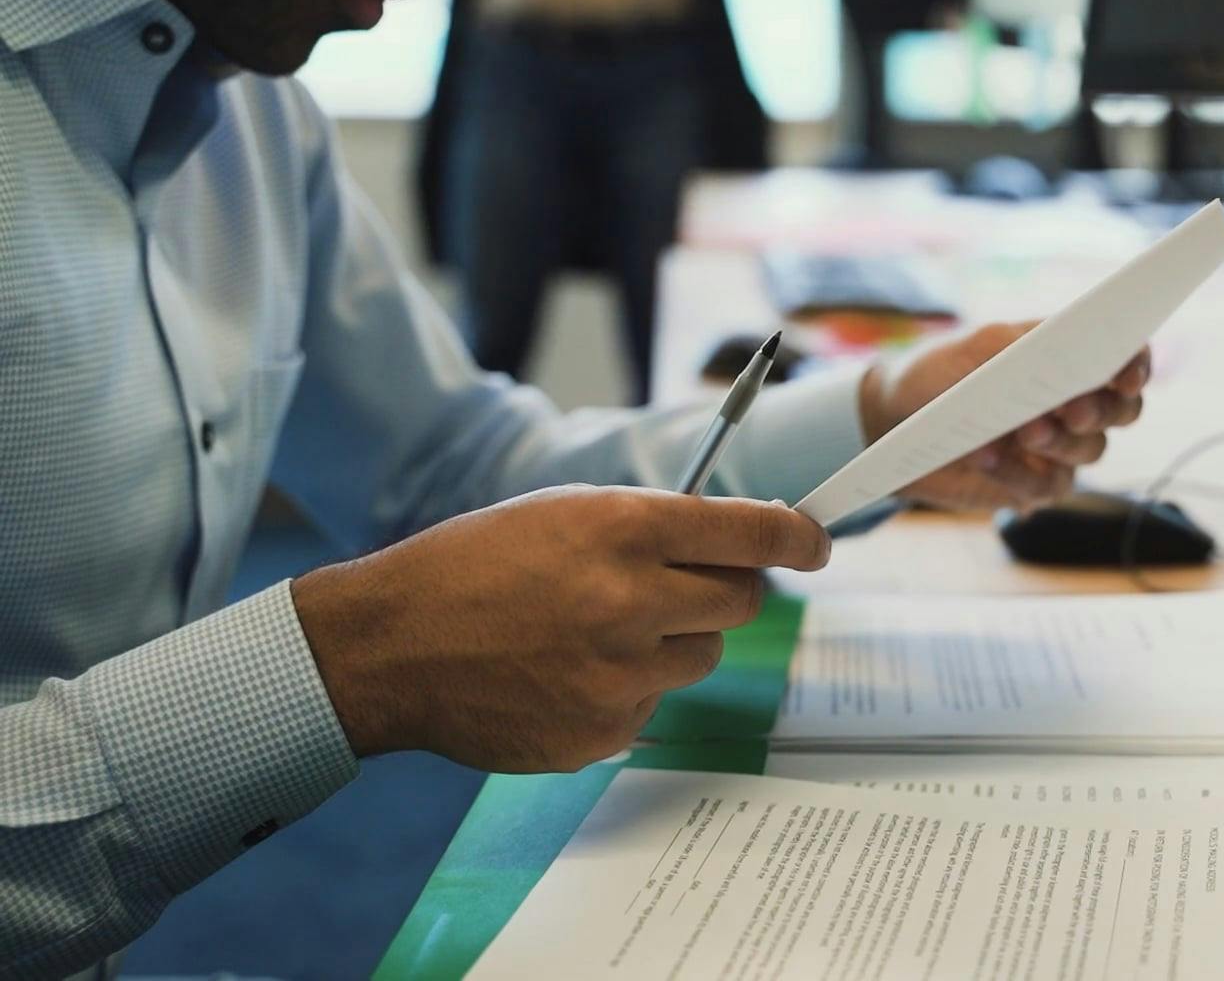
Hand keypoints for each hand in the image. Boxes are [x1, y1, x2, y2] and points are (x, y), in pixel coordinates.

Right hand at [290, 485, 829, 772]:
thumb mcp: (565, 510)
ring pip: (701, 655)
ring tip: (595, 631)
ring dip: (671, 642)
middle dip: (725, 589)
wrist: (391, 646)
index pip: (753, 531)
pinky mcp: (604, 731)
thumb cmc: (476, 565)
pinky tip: (565, 673)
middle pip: (743, 600)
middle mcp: (632, 600)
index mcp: (626, 529)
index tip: (815, 542)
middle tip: (683, 587)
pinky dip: (626, 690)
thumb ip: (653, 524)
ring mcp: (620, 674)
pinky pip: (653, 705)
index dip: (797, 536)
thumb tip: (737, 538)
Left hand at [858, 321, 1149, 511]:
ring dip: (1060, 441)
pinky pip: (1049, 487)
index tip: (1127, 376)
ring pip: (1091, 450)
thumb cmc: (938, 372)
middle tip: (1071, 409)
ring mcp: (1057, 449)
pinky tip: (986, 455)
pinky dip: (1018, 472)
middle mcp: (1072, 404)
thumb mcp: (975, 346)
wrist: (891, 421)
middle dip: (1102, 409)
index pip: (1124, 360)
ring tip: (1023, 431)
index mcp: (1068, 359)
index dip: (1136, 366)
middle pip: (1121, 411)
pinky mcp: (1032, 486)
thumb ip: (1021, 343)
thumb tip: (1064, 350)